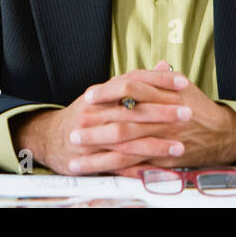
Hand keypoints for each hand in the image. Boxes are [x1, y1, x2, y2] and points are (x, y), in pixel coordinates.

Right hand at [12, 66, 192, 175]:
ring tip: (179, 146)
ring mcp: (90, 138)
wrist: (49, 138)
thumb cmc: (84, 114)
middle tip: (186, 113)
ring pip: (126, 140)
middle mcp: (94, 113)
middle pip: (131, 111)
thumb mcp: (106, 93)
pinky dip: (138, 169)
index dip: (158, 81)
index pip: (133, 82)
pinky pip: (117, 166)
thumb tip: (164, 66)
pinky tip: (157, 171)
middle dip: (161, 113)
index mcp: (100, 93)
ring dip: (154, 144)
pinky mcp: (88, 161)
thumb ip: (136, 82)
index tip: (182, 83)